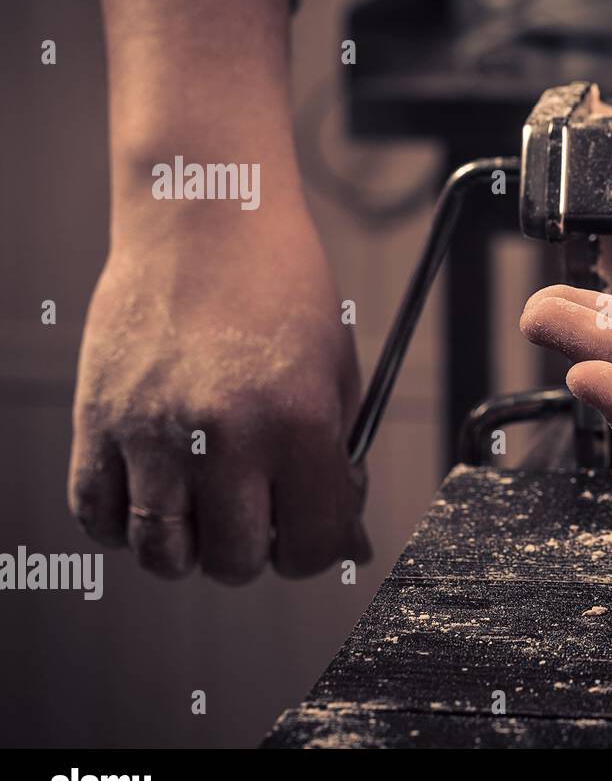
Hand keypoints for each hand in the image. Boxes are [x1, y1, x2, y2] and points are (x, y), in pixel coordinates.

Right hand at [70, 201, 368, 581]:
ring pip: (163, 555)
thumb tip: (344, 544)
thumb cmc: (282, 288)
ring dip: (192, 548)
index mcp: (296, 423)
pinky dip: (126, 523)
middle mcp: (223, 436)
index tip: (317, 526)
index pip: (312, 548)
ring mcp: (151, 432)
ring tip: (209, 505)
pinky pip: (98, 516)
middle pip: (235, 563)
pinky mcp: (97, 418)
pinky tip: (157, 490)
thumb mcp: (338, 375)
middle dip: (258, 549)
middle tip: (263, 509)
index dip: (322, 547)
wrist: (207, 217)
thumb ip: (340, 466)